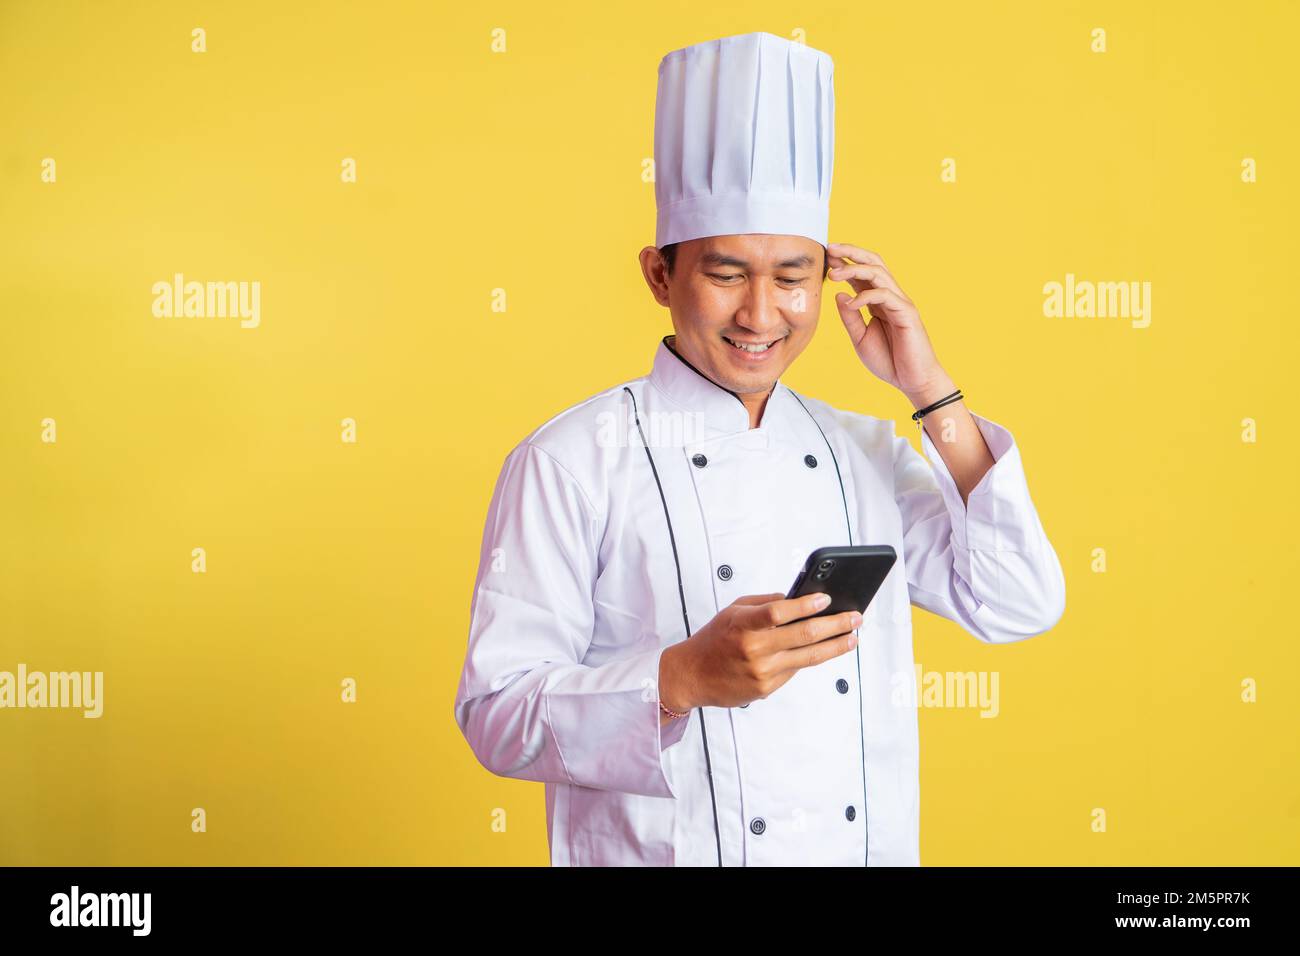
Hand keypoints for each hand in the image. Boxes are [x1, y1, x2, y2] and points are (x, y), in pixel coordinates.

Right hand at [659, 592, 861, 711]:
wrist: (692, 676)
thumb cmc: (714, 638)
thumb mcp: (733, 611)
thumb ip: (764, 604)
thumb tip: (797, 600)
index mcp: (743, 624)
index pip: (778, 612)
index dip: (805, 605)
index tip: (826, 599)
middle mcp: (753, 649)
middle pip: (804, 636)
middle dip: (835, 625)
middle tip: (855, 618)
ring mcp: (762, 671)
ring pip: (808, 657)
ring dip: (835, 646)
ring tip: (852, 638)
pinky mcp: (766, 688)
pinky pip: (794, 670)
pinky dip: (809, 658)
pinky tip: (822, 650)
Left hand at [828, 241, 956, 408]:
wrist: (913, 381)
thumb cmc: (889, 360)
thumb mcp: (860, 338)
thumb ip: (849, 317)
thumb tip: (839, 294)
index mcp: (879, 301)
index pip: (862, 274)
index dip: (844, 262)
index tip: (826, 255)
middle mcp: (891, 296)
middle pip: (873, 263)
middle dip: (851, 253)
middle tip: (830, 248)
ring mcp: (900, 303)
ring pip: (879, 274)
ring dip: (855, 269)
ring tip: (833, 273)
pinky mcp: (907, 313)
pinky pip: (885, 296)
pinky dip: (865, 296)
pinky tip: (850, 303)